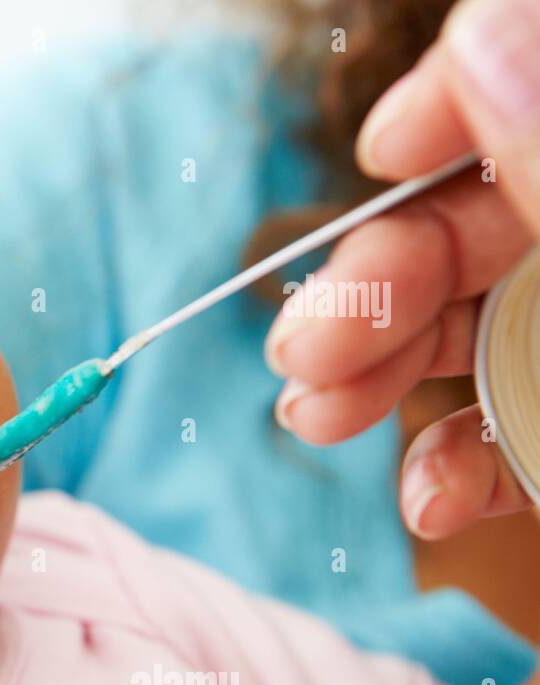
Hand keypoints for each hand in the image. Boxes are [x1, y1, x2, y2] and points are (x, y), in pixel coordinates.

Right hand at [264, 0, 539, 539]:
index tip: (383, 149)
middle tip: (305, 345)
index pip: (525, 99)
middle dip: (370, 286)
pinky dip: (453, 471)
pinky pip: (509, 440)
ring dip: (372, 379)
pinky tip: (422, 500)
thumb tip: (474, 36)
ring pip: (465, 336)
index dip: (455, 108)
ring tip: (312, 417)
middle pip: (470, 234)